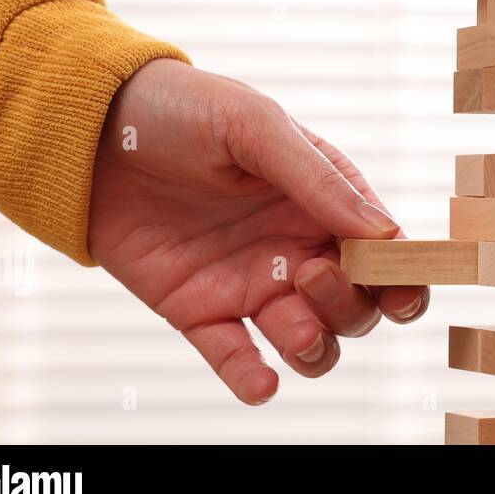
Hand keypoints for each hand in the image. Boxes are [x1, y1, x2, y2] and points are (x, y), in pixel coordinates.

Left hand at [88, 58, 427, 404]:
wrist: (90, 130)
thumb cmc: (185, 111)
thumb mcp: (256, 127)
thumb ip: (319, 180)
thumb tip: (384, 233)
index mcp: (325, 200)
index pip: (386, 252)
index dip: (404, 276)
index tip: (401, 287)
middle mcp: (298, 247)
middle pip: (357, 307)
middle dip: (349, 305)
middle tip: (309, 274)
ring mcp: (251, 283)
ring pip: (310, 342)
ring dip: (314, 348)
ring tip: (291, 330)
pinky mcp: (200, 311)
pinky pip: (237, 358)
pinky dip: (253, 379)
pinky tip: (259, 382)